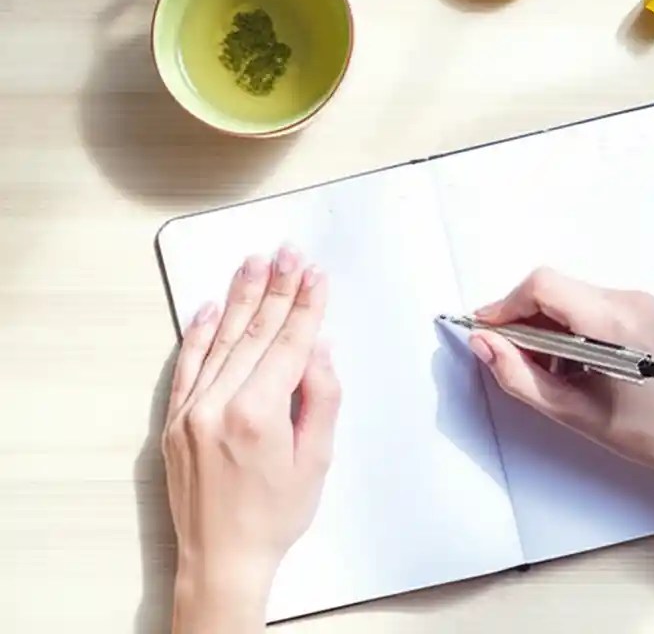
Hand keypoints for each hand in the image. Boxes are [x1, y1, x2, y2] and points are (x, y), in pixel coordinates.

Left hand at [163, 247, 341, 631]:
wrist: (222, 557)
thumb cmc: (275, 515)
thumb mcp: (316, 459)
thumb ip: (320, 398)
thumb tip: (318, 347)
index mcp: (258, 415)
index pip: (289, 345)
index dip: (307, 306)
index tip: (317, 275)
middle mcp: (218, 406)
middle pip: (255, 334)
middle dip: (277, 290)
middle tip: (291, 254)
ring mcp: (191, 411)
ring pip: (222, 341)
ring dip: (241, 298)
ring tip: (256, 263)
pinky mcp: (175, 420)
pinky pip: (188, 365)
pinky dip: (201, 333)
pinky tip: (214, 305)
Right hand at [467, 267, 653, 486]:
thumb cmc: (646, 434)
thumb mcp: (572, 411)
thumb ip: (519, 375)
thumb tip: (483, 343)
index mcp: (611, 321)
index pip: (542, 286)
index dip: (505, 305)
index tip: (485, 332)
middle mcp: (627, 300)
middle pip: (554, 289)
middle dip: (524, 321)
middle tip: (513, 361)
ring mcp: (638, 302)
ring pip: (569, 297)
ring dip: (547, 328)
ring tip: (551, 374)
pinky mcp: (642, 310)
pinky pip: (589, 306)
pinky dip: (569, 330)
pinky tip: (574, 368)